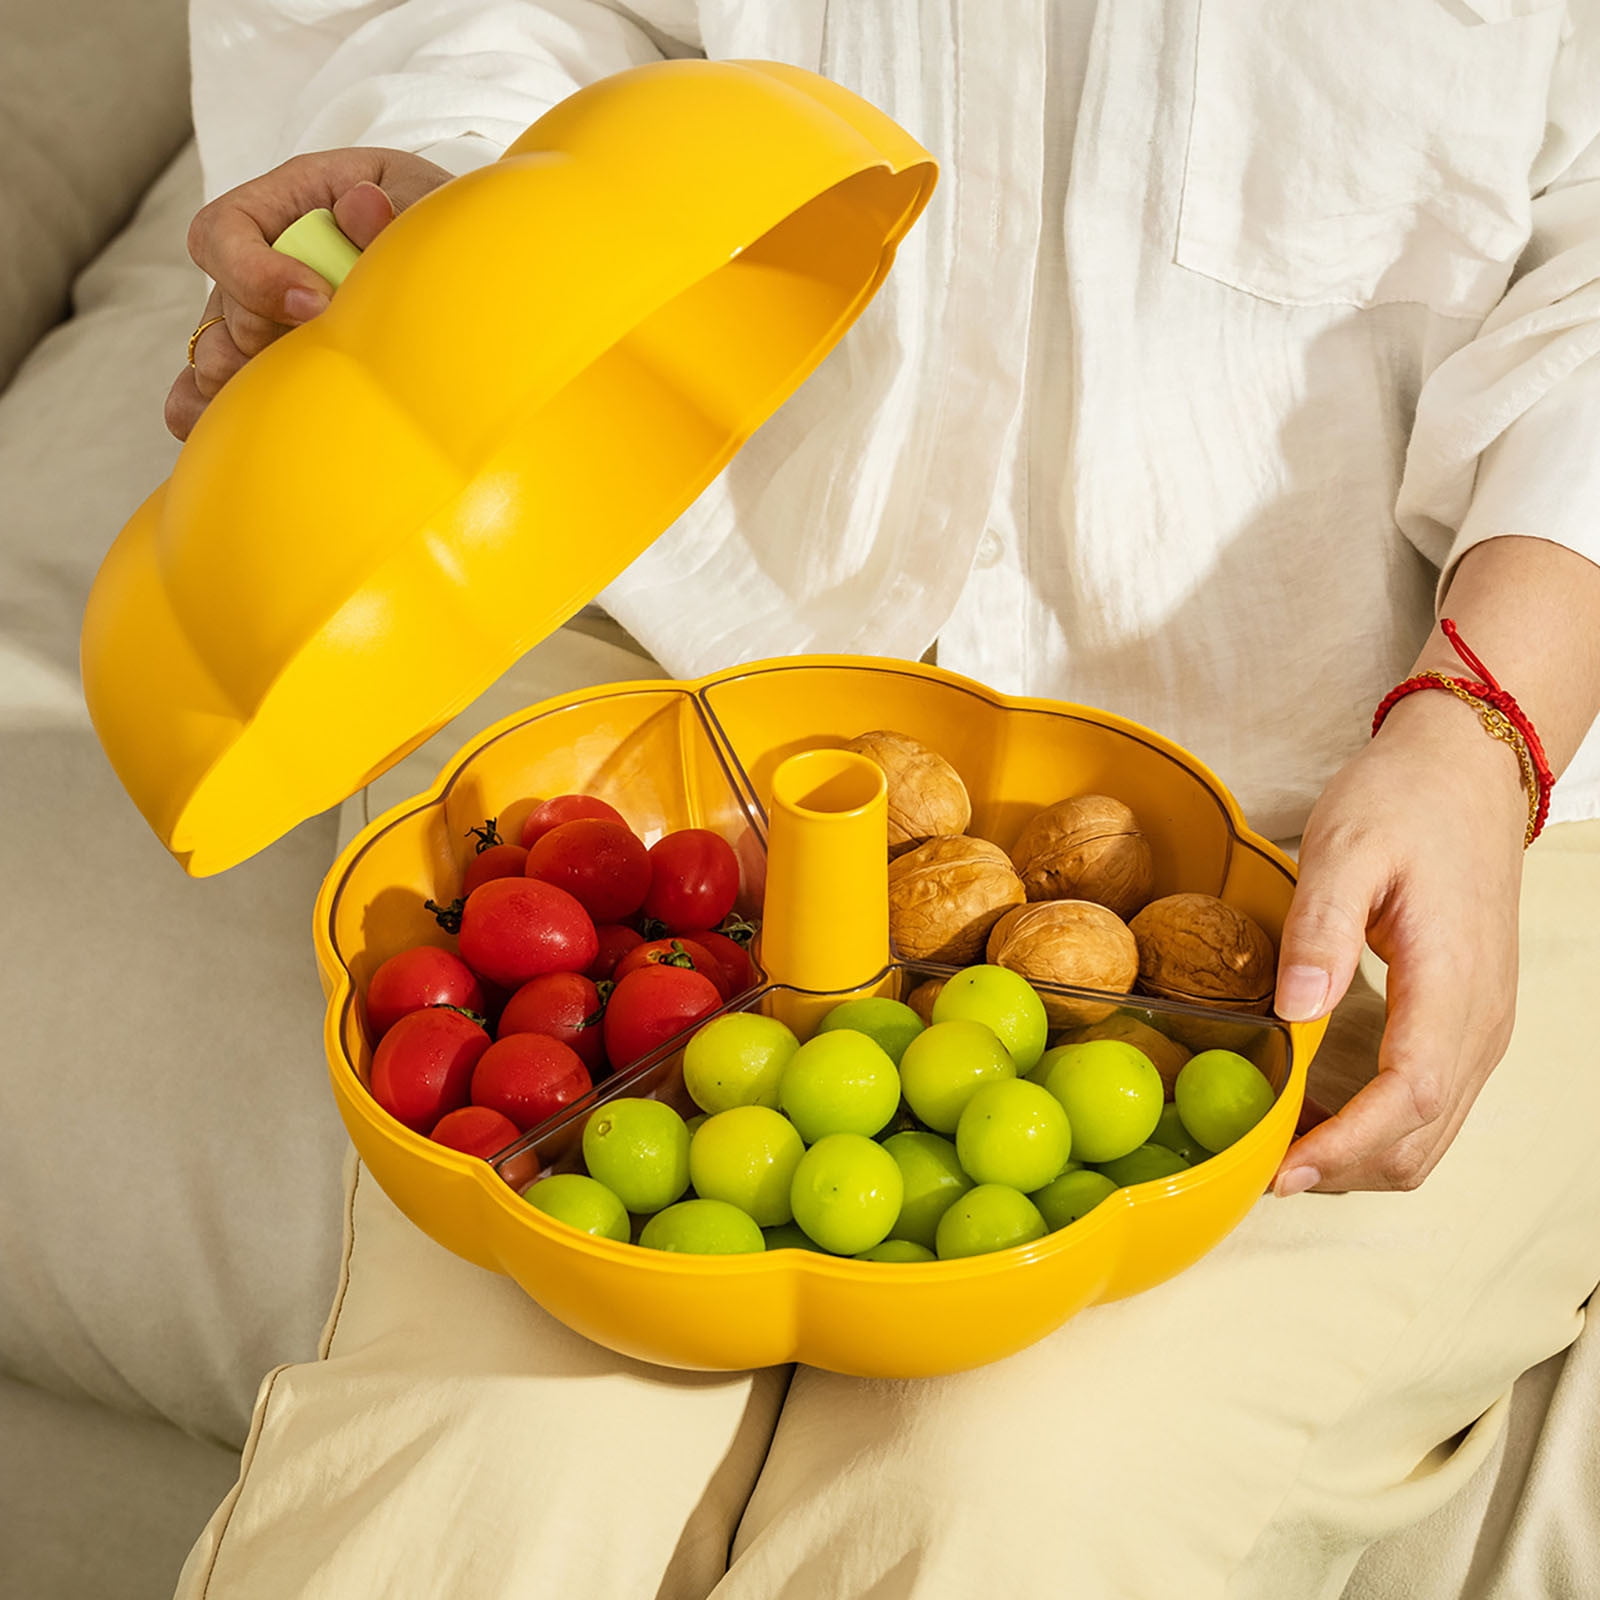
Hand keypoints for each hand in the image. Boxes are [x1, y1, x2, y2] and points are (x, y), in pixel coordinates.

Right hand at [166, 148, 454, 440]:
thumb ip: (395, 205)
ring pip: (213, 362)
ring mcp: (260, 320)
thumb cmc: (436, 228)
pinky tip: (241, 431)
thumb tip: (363, 205)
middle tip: (333, 356)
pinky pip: (205, 396)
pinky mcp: (267, 368)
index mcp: (289, 204)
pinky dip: (211, 416)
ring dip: (249, 385)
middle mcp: (261, 263)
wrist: (461, 286)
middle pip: (224, 310)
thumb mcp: (423, 201)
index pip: (225, 231)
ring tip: (305, 402)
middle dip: (272, 338)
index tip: (317, 305)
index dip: (257, 273)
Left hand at [1270, 690, 1527, 1194]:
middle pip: (1422, 1138)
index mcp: (1453, 982)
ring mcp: (1481, 1026)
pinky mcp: (1468, 1021)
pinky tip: (1321, 1113)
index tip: (1282, 1168)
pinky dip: (1378, 1129)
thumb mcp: (1347, 846)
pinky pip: (1431, 1105)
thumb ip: (1323, 928)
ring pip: (1430, 1134)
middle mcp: (1480, 1021)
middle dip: (1344, 1168)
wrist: (1467, 774)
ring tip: (1282, 1147)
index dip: (1347, 1145)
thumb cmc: (1405, 802)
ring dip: (1359, 1158)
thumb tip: (1297, 1010)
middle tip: (1261, 1165)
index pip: (1412, 1097)